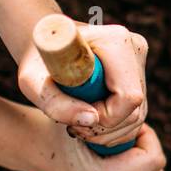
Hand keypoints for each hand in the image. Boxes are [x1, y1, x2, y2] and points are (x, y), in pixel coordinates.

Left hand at [17, 22, 148, 148]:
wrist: (46, 40)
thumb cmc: (36, 59)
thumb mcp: (32, 83)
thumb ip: (56, 104)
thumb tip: (92, 120)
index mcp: (115, 41)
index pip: (128, 97)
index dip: (105, 118)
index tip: (76, 120)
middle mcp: (134, 47)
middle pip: (136, 110)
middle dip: (105, 128)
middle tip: (74, 128)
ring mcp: (139, 60)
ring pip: (139, 115)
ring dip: (109, 131)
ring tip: (78, 124)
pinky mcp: (138, 71)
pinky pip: (137, 112)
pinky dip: (115, 126)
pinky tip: (89, 118)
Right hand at [39, 122, 165, 170]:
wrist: (31, 147)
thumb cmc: (56, 126)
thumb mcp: (83, 116)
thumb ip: (113, 116)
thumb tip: (139, 105)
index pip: (154, 157)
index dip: (144, 133)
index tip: (124, 120)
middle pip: (156, 167)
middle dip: (143, 143)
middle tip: (118, 129)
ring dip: (139, 152)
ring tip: (112, 140)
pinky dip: (134, 163)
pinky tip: (111, 153)